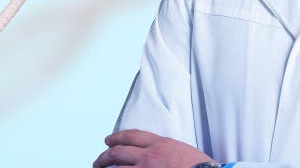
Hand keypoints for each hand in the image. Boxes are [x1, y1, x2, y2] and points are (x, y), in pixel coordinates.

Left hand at [93, 129, 214, 167]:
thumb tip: (157, 154)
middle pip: (119, 151)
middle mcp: (150, 156)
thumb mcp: (182, 151)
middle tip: (98, 161)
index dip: (117, 137)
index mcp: (161, 144)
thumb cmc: (200, 167)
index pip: (132, 136)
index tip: (109, 140)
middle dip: (105, 156)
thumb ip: (166, 150)